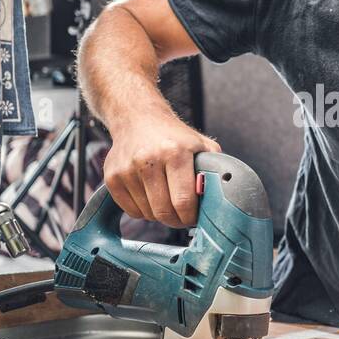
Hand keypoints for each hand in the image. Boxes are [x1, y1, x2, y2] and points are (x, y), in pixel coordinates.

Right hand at [101, 112, 220, 227]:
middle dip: (176, 221)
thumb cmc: (173, 135)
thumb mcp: (200, 144)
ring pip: (147, 214)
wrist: (137, 117)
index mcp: (175, 153)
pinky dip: (142, 210)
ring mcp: (127, 169)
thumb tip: (225, 196)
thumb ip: (214, 168)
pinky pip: (131, 211)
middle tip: (182, 216)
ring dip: (159, 214)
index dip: (190, 217)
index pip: (183, 201)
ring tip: (165, 199)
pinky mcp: (112, 177)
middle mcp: (149, 160)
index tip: (194, 217)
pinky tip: (149, 195)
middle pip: (164, 212)